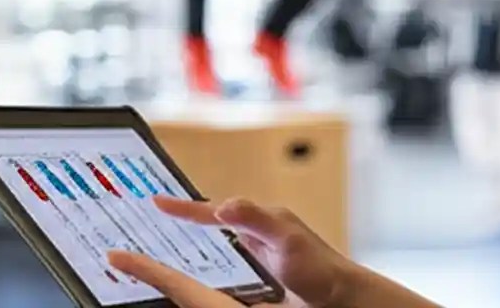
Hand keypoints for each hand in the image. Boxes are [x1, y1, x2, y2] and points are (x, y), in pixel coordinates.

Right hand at [110, 196, 358, 307]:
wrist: (343, 298)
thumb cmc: (322, 269)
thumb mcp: (287, 240)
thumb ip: (256, 219)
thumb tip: (222, 206)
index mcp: (259, 220)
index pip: (213, 211)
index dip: (184, 208)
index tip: (156, 201)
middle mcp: (256, 232)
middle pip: (212, 222)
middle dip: (185, 218)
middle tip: (156, 213)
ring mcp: (258, 251)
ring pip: (218, 241)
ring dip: (195, 237)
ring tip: (169, 236)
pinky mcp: (261, 270)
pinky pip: (227, 258)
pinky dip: (210, 258)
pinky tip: (202, 269)